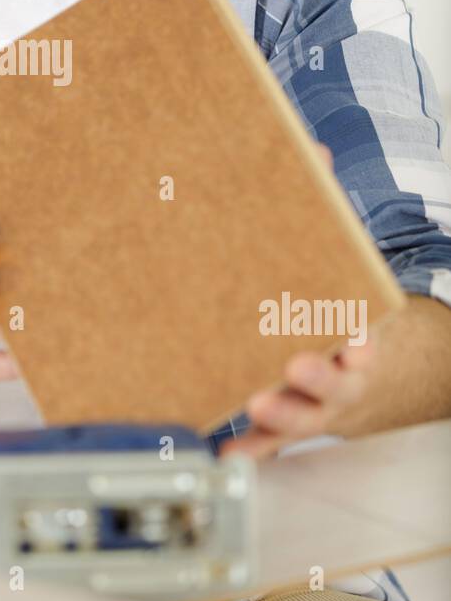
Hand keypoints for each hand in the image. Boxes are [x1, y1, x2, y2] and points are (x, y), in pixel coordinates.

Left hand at [218, 140, 376, 459]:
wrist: (371, 372)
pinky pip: (270, 443)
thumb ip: (328, 210)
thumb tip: (311, 151)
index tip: (358, 339)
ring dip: (281, 411)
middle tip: (296, 363)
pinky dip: (252, 449)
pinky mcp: (290, 425)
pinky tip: (228, 449)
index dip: (361, 337)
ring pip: (303, 414)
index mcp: (355, 332)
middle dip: (316, 373)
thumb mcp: (346, 262)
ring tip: (257, 402)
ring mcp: (317, 404)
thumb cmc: (343, 307)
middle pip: (334, 378)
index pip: (364, 335)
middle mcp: (341, 374)